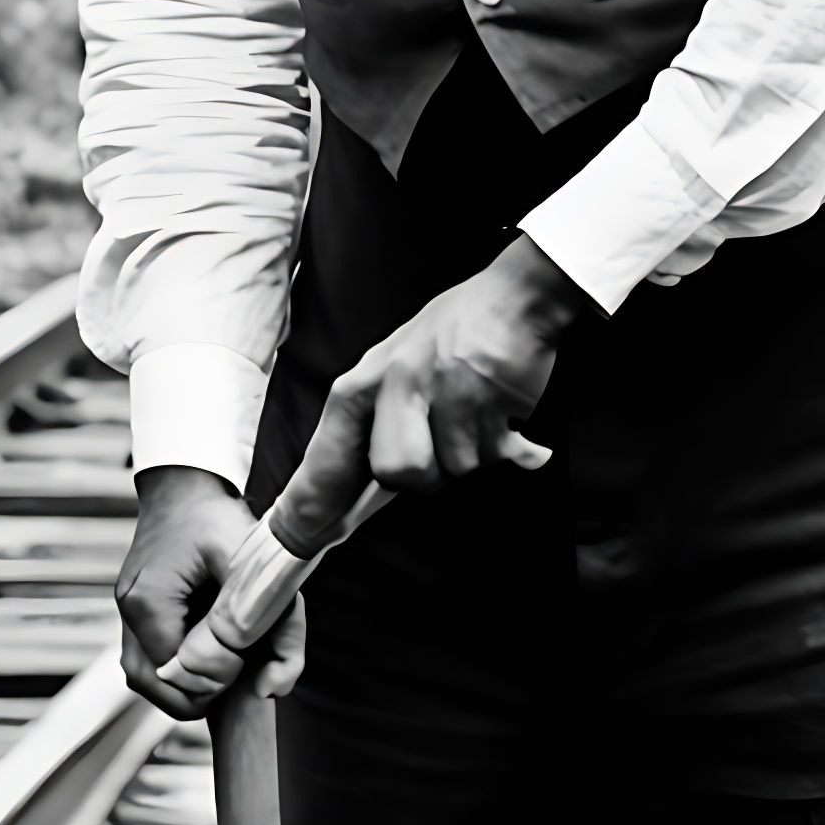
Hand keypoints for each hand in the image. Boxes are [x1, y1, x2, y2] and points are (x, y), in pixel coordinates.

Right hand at [114, 466, 299, 722]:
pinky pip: (148, 660)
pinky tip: (207, 649)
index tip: (246, 652)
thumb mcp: (251, 564)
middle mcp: (127, 613)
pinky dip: (176, 669)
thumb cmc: (216, 518)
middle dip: (199, 692)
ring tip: (222, 665)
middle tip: (236, 670)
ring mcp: (125, 614)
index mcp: (149, 602)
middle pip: (154, 688)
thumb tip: (274, 686)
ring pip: (146, 679)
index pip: (178, 674)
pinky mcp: (133, 612)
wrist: (183, 484)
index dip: (217, 677)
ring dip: (184, 686)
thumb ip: (274, 623)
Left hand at [268, 235, 583, 546]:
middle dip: (428, 474)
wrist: (518, 296)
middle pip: (399, 472)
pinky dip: (509, 446)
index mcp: (371, 376)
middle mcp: (400, 382)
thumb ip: (388, 409)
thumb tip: (385, 472)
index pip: (333, 447)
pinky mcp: (489, 398)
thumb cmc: (461, 327)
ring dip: (476, 452)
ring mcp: (444, 389)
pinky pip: (495, 454)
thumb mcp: (404, 357)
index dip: (322, 492)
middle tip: (447, 447)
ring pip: (455, 467)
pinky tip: (506, 411)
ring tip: (483, 412)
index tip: (306, 527)